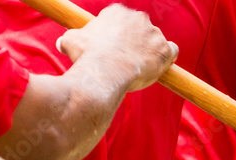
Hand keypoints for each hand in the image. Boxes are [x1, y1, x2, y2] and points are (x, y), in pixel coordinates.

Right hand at [57, 4, 177, 91]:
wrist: (105, 72)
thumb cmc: (87, 56)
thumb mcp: (72, 41)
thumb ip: (71, 39)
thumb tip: (63, 43)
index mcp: (117, 11)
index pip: (122, 20)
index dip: (119, 35)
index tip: (115, 46)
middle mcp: (138, 18)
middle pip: (140, 29)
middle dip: (136, 41)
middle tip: (126, 57)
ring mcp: (154, 33)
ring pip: (156, 40)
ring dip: (150, 50)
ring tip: (140, 66)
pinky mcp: (165, 50)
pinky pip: (173, 50)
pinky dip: (168, 57)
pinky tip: (161, 65)